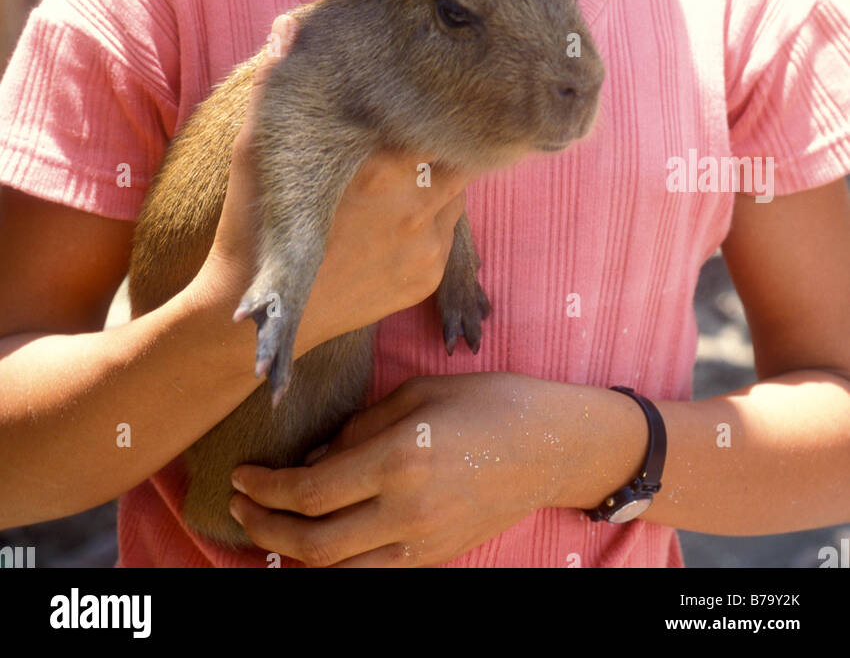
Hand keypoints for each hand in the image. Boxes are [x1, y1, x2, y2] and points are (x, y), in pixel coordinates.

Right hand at [195, 14, 477, 357]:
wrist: (253, 315)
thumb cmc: (251, 222)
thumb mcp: (254, 146)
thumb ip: (274, 79)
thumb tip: (286, 26)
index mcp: (378, 166)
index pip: (437, 117)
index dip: (434, 104)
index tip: (425, 92)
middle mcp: (414, 204)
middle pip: (458, 152)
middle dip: (442, 139)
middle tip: (419, 130)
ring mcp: (426, 244)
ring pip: (459, 189)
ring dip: (441, 176)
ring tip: (407, 172)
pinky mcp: (428, 275)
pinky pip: (449, 230)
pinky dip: (433, 215)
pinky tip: (397, 216)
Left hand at [227, 373, 573, 566]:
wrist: (551, 445)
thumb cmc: (487, 402)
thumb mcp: (417, 393)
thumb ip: (359, 426)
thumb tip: (314, 455)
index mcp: (400, 458)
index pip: (311, 491)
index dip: (265, 489)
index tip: (241, 475)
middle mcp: (408, 510)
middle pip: (313, 545)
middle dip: (264, 528)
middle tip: (239, 504)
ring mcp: (423, 543)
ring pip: (338, 571)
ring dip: (291, 554)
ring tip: (267, 526)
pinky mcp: (435, 558)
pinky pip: (370, 575)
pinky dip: (334, 565)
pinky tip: (315, 541)